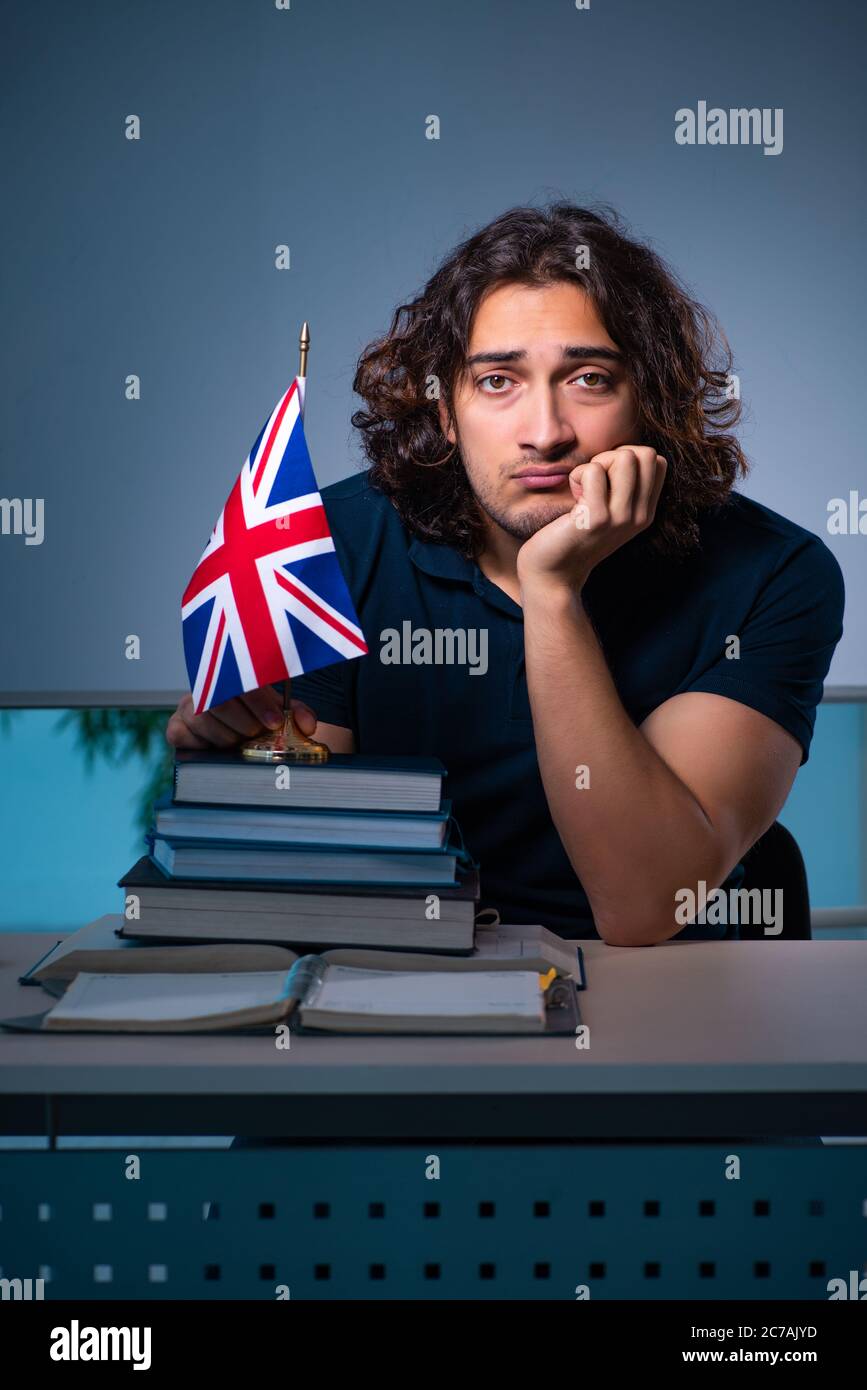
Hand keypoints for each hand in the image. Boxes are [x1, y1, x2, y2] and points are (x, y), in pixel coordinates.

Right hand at [165, 686, 317, 749]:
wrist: (237, 730)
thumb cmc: (259, 718)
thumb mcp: (280, 712)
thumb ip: (296, 714)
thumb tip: (307, 725)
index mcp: (232, 676)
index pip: (241, 681)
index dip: (258, 703)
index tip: (274, 722)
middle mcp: (207, 688)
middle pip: (218, 701)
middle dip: (244, 724)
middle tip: (257, 735)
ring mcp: (188, 708)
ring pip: (201, 719)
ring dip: (226, 736)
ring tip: (240, 742)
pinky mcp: (176, 728)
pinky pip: (179, 735)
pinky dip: (199, 743)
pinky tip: (215, 747)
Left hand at [516, 446, 666, 593]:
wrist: (553, 572)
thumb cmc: (573, 533)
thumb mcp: (608, 510)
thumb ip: (623, 486)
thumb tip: (624, 451)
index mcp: (645, 512)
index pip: (656, 461)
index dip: (627, 457)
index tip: (606, 480)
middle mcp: (639, 516)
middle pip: (644, 453)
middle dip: (614, 457)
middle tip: (593, 482)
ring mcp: (621, 518)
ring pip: (624, 457)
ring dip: (595, 465)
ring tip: (582, 491)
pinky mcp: (597, 518)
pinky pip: (593, 471)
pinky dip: (577, 476)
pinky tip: (572, 500)